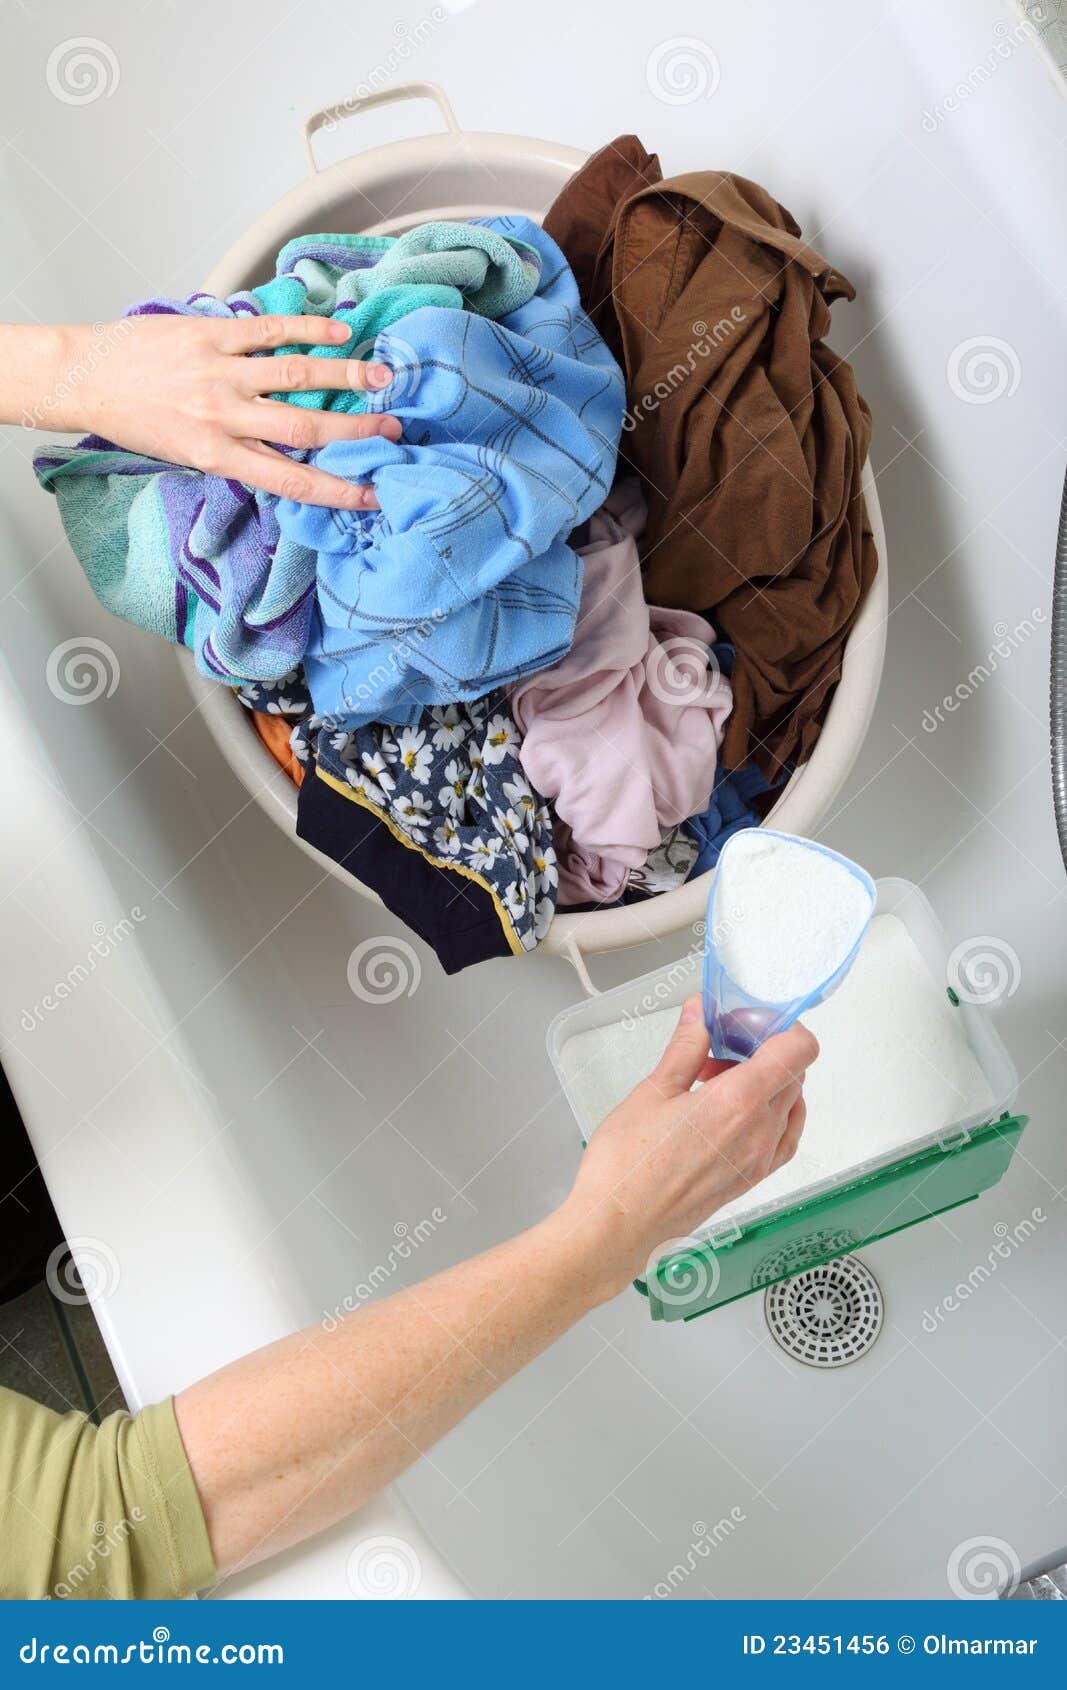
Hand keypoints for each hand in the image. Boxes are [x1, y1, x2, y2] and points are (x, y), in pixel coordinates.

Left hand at [35, 317, 400, 508]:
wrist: (86, 378)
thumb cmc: (137, 422)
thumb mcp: (188, 457)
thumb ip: (240, 456)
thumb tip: (293, 460)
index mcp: (216, 455)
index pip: (290, 481)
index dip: (337, 491)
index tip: (373, 496)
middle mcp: (221, 416)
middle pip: (303, 427)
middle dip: (355, 431)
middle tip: (395, 430)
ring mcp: (217, 372)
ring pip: (294, 375)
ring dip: (344, 375)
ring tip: (381, 377)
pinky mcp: (209, 333)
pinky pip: (268, 331)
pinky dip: (308, 330)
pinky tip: (339, 334)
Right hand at [559, 994, 816, 1298]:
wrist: (618, 1227)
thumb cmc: (626, 1167)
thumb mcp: (652, 1091)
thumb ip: (685, 1047)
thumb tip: (700, 1013)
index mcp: (737, 1103)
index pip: (798, 1050)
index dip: (781, 1026)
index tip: (747, 1020)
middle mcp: (759, 1132)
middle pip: (794, 1072)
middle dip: (764, 1049)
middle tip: (720, 1044)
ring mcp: (759, 1160)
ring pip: (789, 1103)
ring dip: (766, 1081)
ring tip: (716, 1080)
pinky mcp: (750, 1179)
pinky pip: (783, 1137)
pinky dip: (771, 1114)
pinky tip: (735, 1111)